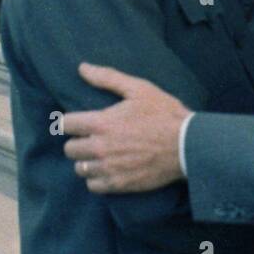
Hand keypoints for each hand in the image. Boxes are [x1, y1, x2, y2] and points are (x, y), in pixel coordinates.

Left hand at [62, 64, 191, 192]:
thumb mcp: (139, 89)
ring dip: (87, 161)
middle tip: (93, 138)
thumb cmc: (165, 114)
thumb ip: (108, 78)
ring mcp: (108, 168)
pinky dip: (97, 179)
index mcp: (101, 122)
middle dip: (79, 141)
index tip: (80, 122)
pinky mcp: (119, 184)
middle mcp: (100, 147)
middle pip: (69, 149)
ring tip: (101, 155)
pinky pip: (93, 186)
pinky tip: (108, 170)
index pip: (65, 124)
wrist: (187, 146)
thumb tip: (82, 67)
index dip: (71, 122)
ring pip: (80, 168)